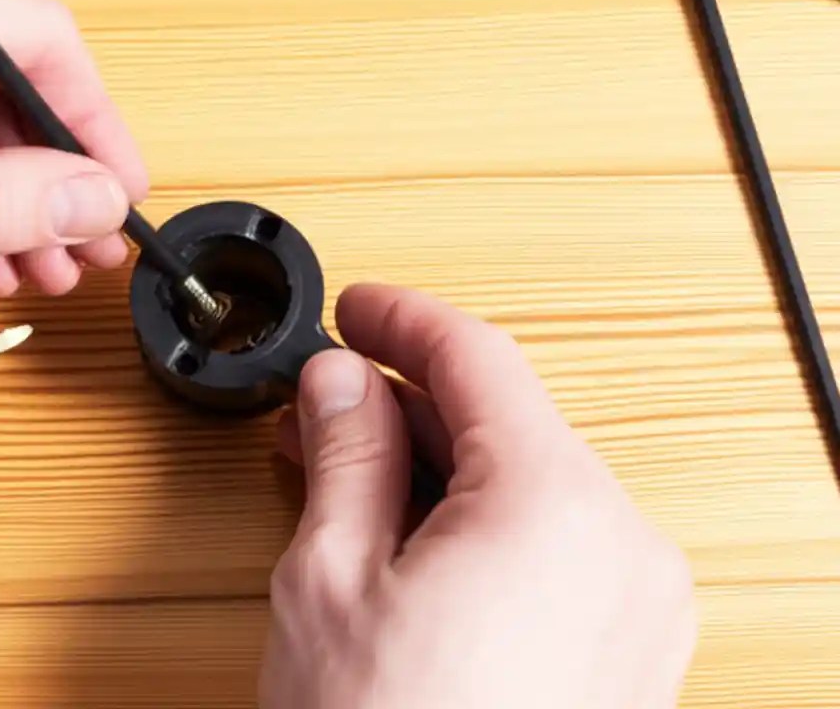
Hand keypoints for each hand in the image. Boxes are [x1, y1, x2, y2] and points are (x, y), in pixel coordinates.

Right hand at [262, 284, 697, 708]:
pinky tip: (411, 537)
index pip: (478, 358)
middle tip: (323, 407)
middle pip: (508, 424)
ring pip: (528, 487)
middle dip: (407, 407)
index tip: (356, 310)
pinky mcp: (629, 651)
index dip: (402, 320)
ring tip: (349, 480)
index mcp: (555, 506)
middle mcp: (623, 545)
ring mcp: (637, 605)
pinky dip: (481, 526)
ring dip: (440, 470)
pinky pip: (553, 547)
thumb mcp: (332, 580)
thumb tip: (340, 386)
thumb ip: (344, 456)